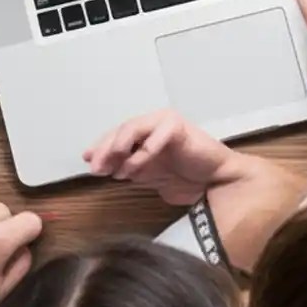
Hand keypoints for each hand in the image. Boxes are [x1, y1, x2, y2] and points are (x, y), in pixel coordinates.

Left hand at [85, 109, 306, 271]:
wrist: (219, 182)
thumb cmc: (189, 179)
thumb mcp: (149, 177)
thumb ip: (128, 169)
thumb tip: (102, 167)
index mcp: (146, 135)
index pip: (117, 136)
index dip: (100, 147)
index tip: (87, 161)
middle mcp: (154, 125)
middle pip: (121, 130)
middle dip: (105, 149)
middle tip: (96, 167)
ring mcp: (166, 124)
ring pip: (133, 127)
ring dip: (119, 147)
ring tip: (114, 167)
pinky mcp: (179, 127)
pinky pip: (156, 135)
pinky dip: (143, 151)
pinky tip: (134, 167)